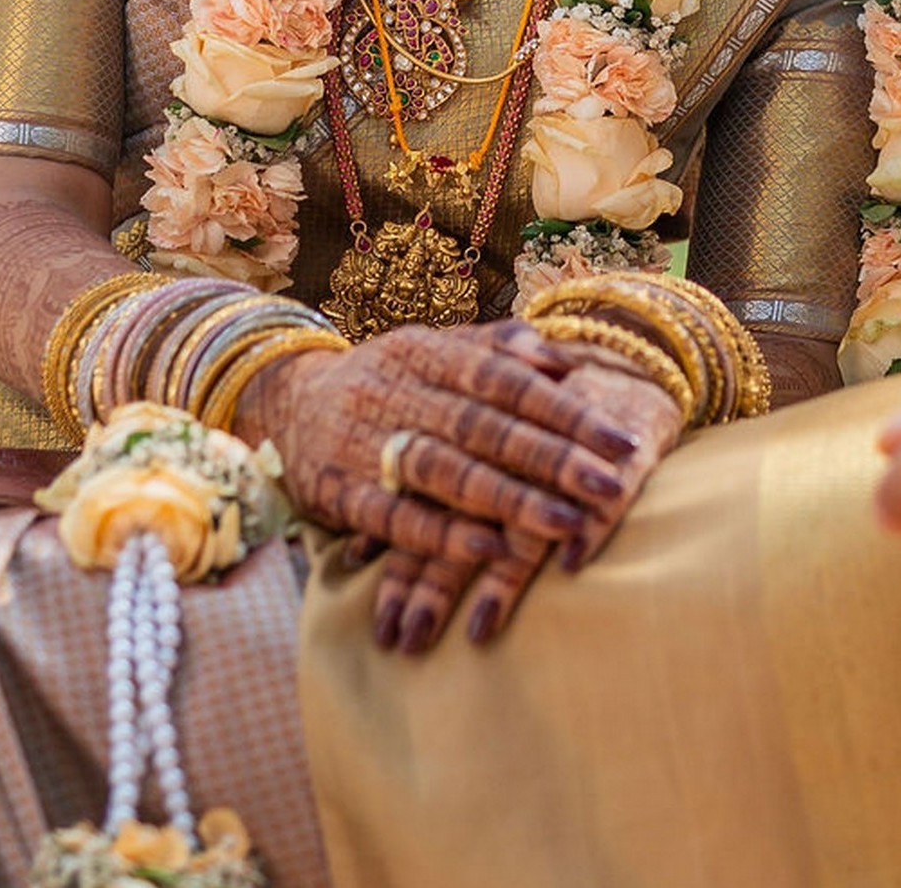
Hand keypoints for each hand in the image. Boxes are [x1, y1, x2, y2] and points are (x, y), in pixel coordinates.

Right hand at [239, 324, 656, 651]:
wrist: (280, 400)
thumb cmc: (381, 379)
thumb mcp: (429, 350)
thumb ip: (496, 351)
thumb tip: (564, 361)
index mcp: (422, 352)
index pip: (503, 380)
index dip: (565, 411)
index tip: (620, 442)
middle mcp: (393, 392)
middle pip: (481, 427)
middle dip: (551, 458)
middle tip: (611, 486)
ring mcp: (361, 442)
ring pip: (442, 470)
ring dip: (506, 499)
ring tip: (566, 525)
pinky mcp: (336, 491)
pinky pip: (392, 515)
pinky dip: (440, 535)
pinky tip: (487, 552)